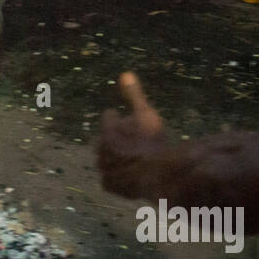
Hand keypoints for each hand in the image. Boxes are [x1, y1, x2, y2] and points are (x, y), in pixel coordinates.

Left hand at [97, 72, 168, 196]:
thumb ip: (134, 95)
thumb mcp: (145, 113)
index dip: (119, 117)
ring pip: (107, 159)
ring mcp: (104, 168)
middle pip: (105, 139)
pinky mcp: (109, 185)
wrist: (158, 176)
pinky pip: (112, 178)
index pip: (109, 117)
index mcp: (107, 130)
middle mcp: (101, 149)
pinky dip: (119, 176)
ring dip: (116, 157)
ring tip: (132, 157)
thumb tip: (124, 73)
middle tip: (131, 139)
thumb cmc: (152, 142)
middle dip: (116, 138)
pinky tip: (130, 174)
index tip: (127, 118)